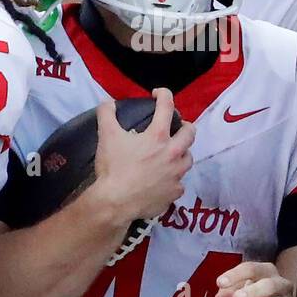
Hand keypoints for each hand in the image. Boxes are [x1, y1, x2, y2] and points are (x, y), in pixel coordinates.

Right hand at [90, 89, 192, 223]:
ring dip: (182, 153)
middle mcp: (173, 154)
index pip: (167, 107)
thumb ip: (107, 114)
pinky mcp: (174, 193)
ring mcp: (176, 175)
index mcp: (158, 137)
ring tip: (172, 154)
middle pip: (190, 133)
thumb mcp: (106, 136)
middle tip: (177, 127)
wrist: (116, 203)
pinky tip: (164, 181)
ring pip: (188, 159)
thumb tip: (108, 102)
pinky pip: (179, 184)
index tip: (158, 94)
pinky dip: (173, 180)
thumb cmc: (113, 168)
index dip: (164, 94)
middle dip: (185, 126)